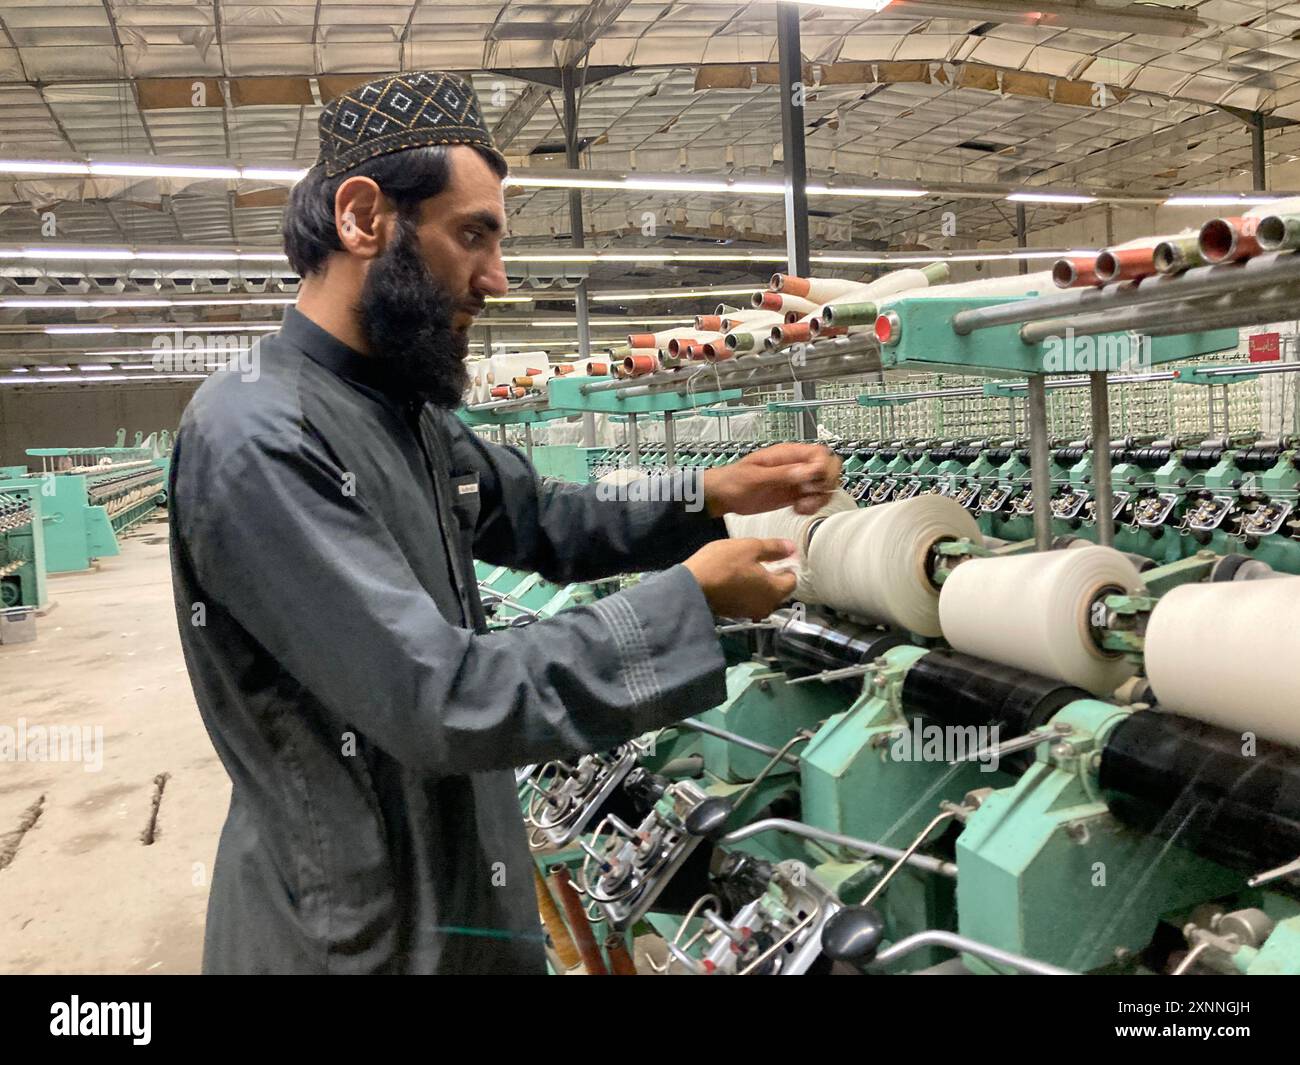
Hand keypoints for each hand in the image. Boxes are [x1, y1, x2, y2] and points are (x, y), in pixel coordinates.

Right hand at [683, 537, 798, 619]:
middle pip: (778, 590)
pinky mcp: (735, 614)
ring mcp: (750, 612)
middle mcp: (767, 606)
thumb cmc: (723, 564)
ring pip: (762, 596)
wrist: (691, 587)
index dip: (787, 565)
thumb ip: (774, 548)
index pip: (792, 580)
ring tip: (745, 568)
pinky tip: (734, 579)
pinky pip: (748, 600)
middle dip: (773, 575)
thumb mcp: (749, 548)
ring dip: (758, 584)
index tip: (776, 555)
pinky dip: (746, 591)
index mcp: (775, 590)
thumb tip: (793, 548)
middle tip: (759, 560)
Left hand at [702, 443, 841, 517]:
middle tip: (808, 495)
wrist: (723, 496)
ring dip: (819, 498)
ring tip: (801, 507)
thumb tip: (807, 471)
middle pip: (828, 469)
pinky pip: (814, 499)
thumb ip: (782, 474)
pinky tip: (797, 510)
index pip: (820, 453)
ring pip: (824, 486)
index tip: (814, 481)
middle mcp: (796, 466)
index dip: (824, 467)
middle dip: (825, 484)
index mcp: (787, 454)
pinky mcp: (794, 495)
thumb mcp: (755, 477)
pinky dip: (812, 506)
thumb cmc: (733, 481)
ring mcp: (797, 481)